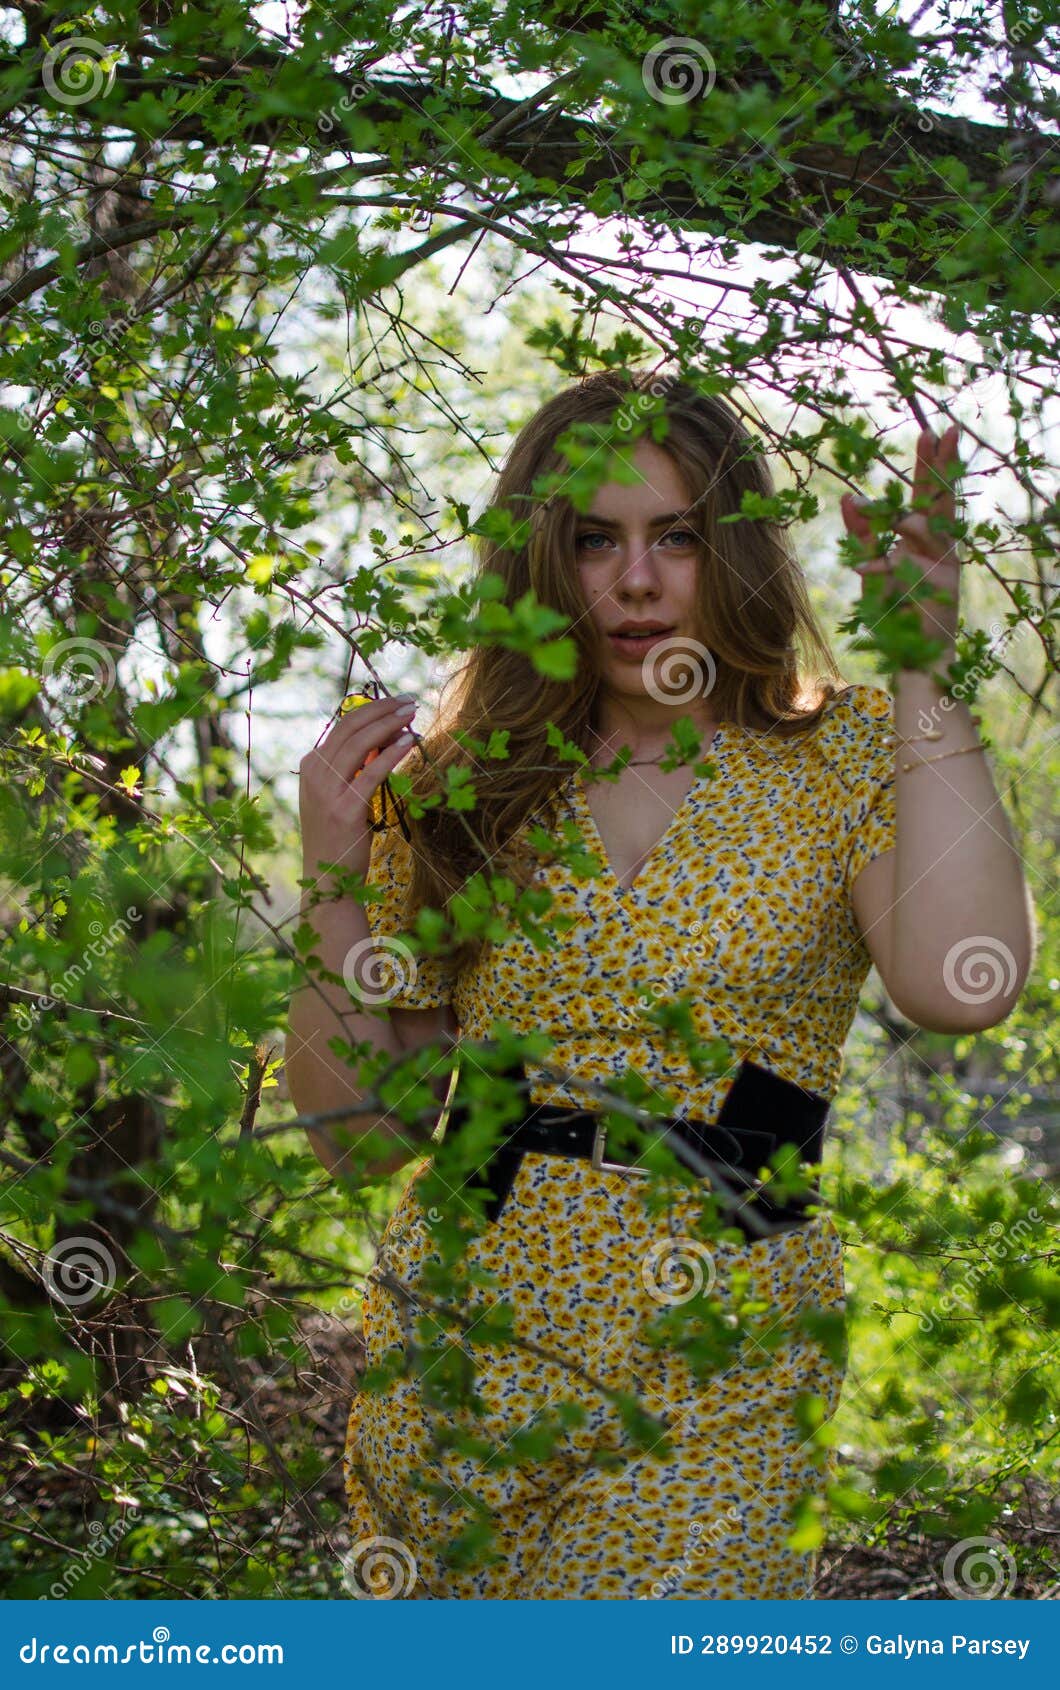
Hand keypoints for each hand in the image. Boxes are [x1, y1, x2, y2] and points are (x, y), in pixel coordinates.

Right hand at [298, 692, 416, 897]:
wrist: (328, 879)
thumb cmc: (338, 838)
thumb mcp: (339, 795)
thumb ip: (354, 768)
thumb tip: (383, 739)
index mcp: (311, 766)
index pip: (343, 726)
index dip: (372, 709)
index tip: (396, 702)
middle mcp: (314, 773)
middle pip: (351, 727)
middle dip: (383, 708)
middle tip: (410, 700)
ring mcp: (327, 791)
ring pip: (360, 743)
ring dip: (389, 723)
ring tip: (412, 714)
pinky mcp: (345, 809)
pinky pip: (371, 772)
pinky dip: (391, 752)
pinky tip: (408, 741)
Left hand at [840, 424, 962, 662]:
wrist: (913, 656)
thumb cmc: (895, 609)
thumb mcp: (873, 564)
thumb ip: (862, 533)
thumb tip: (848, 497)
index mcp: (926, 536)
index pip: (930, 492)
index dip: (932, 463)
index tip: (933, 430)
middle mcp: (939, 546)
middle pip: (940, 499)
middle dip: (939, 467)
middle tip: (939, 431)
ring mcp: (942, 566)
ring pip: (926, 531)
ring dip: (904, 521)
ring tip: (878, 511)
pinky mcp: (937, 591)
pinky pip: (906, 571)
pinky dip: (883, 568)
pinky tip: (865, 569)